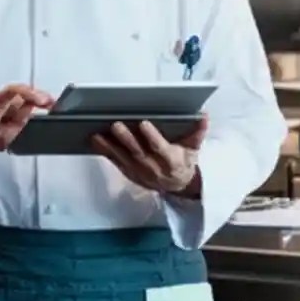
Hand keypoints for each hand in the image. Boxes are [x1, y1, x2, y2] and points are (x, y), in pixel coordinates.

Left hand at [92, 117, 208, 197]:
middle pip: (138, 153)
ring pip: (124, 159)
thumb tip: (204, 116)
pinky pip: (116, 162)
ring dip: (110, 146)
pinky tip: (95, 140)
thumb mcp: (194, 148)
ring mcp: (140, 173)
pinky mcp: (129, 173)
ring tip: (99, 133)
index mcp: (172, 161)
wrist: (177, 185)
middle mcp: (154, 169)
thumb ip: (198, 132)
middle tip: (116, 125)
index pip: (161, 149)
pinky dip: (105, 152)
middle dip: (126, 139)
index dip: (153, 137)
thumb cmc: (184, 160)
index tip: (144, 123)